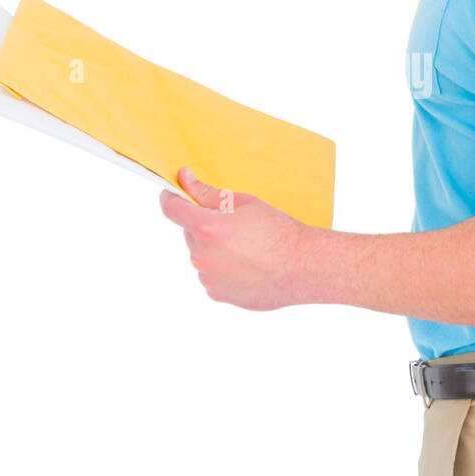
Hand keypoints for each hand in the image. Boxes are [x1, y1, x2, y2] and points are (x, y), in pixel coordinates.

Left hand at [159, 168, 315, 310]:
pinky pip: (212, 276)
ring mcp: (208, 278)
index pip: (172, 209)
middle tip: (234, 226)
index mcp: (208, 228)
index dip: (171, 198)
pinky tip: (248, 266)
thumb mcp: (245, 203)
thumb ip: (209, 194)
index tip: (174, 194)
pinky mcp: (217, 295)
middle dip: (204, 227)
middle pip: (190, 233)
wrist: (303, 267)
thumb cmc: (279, 231)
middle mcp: (202, 255)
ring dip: (214, 250)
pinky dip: (223, 270)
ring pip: (202, 256)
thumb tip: (185, 180)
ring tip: (247, 249)